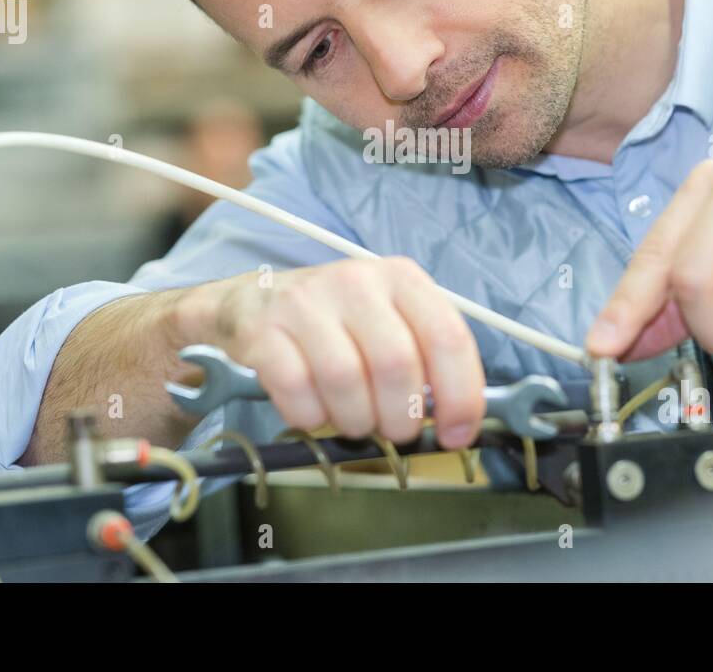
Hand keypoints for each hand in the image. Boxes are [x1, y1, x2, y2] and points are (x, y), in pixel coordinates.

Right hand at [180, 257, 484, 448]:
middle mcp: (356, 281)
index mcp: (401, 278)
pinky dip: (311, 418)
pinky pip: (296, 392)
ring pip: (346, 381)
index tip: (456, 434)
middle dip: (401, 417)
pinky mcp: (262, 330)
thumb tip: (459, 422)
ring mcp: (305, 303)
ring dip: (355, 421)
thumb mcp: (389, 322)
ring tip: (352, 421)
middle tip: (393, 431)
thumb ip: (427, 360)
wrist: (251, 301)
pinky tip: (313, 412)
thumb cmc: (337, 322)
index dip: (460, 396)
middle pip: (396, 364)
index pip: (447, 337)